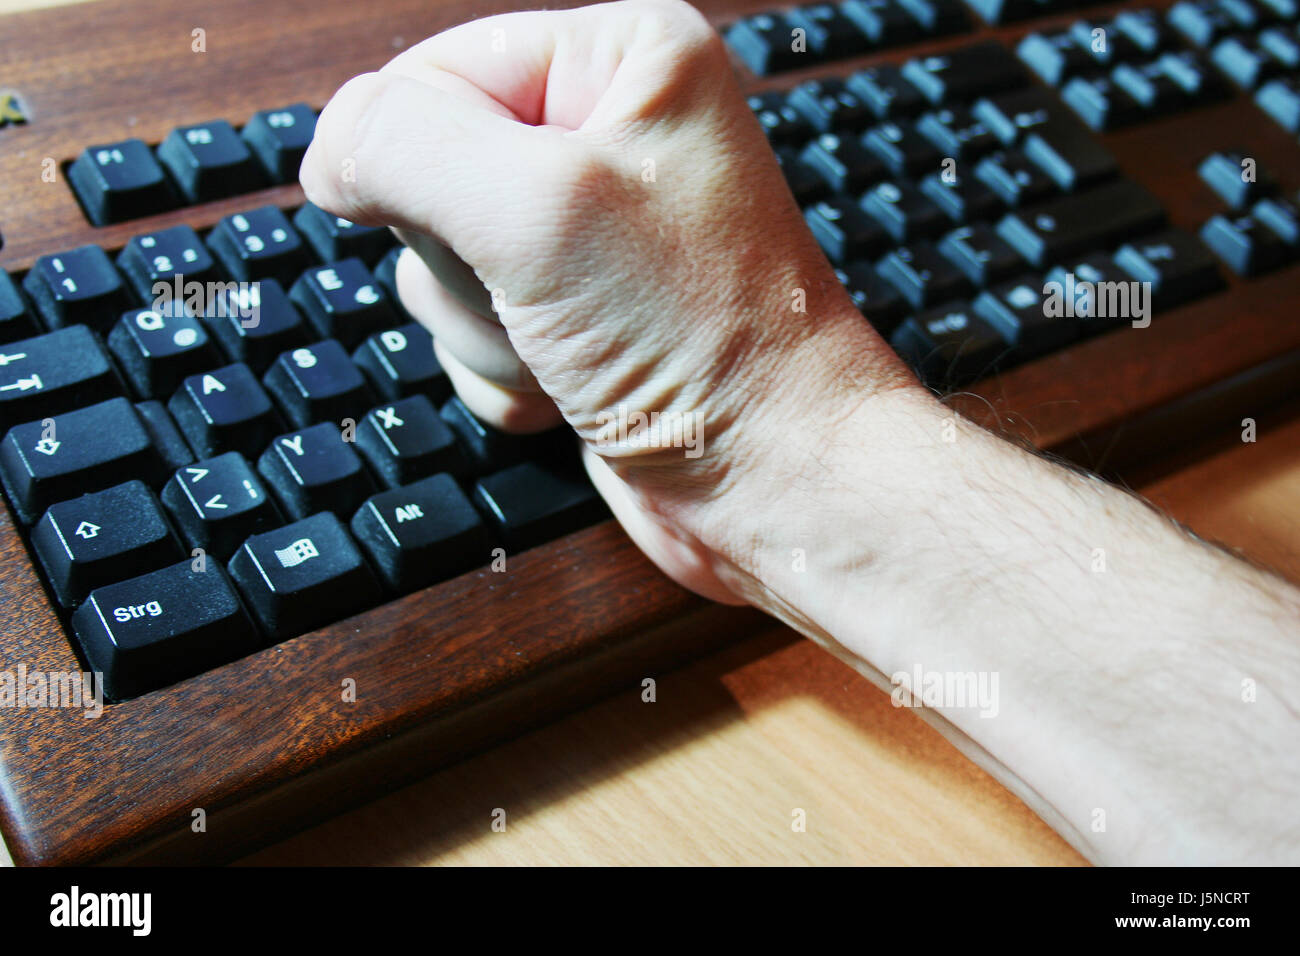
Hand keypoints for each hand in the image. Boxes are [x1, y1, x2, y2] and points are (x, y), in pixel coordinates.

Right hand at [300, 0, 921, 604]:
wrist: (776, 483)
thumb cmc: (700, 343)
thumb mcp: (537, 211)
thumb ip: (404, 145)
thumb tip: (331, 151)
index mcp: (623, 62)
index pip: (432, 72)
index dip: (418, 161)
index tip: (475, 231)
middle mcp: (609, 139)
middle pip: (428, 179)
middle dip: (472, 265)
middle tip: (555, 294)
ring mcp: (591, 239)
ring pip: (444, 269)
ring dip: (490, 332)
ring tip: (578, 350)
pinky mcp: (578, 320)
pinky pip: (477, 335)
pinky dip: (509, 378)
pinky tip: (577, 392)